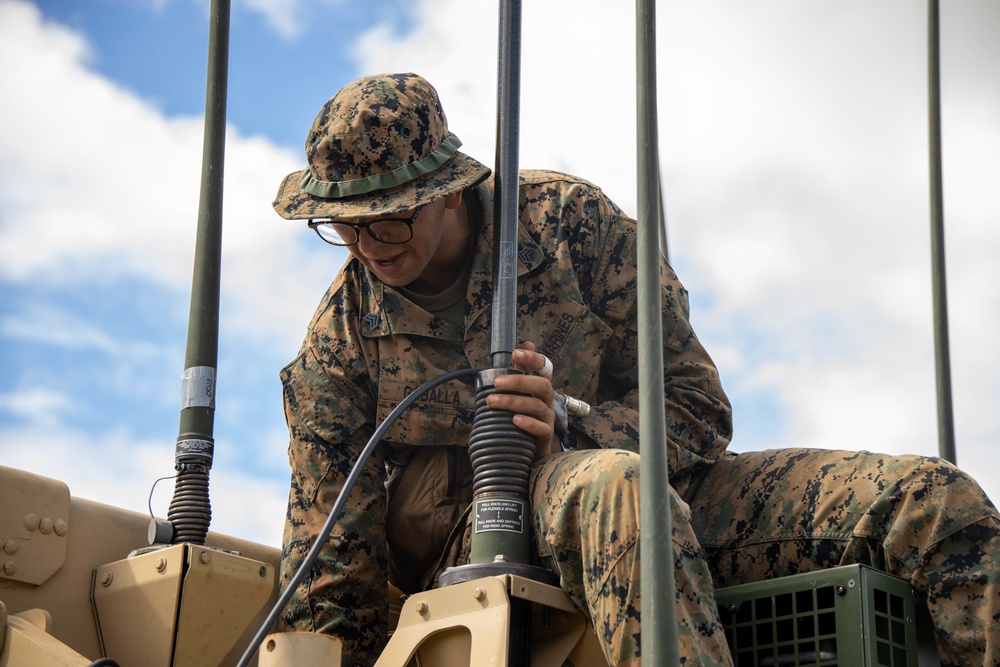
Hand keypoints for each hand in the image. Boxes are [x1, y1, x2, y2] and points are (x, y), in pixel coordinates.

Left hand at [486, 341, 561, 459]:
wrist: (534, 446)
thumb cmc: (524, 414)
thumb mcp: (520, 391)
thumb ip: (519, 370)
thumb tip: (521, 346)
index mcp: (540, 386)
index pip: (544, 367)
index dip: (533, 358)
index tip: (516, 353)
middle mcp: (547, 400)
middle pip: (542, 385)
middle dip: (519, 381)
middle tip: (497, 382)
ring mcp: (548, 418)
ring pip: (537, 407)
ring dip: (513, 402)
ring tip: (492, 401)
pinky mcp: (545, 436)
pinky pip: (541, 429)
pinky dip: (528, 423)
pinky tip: (514, 420)